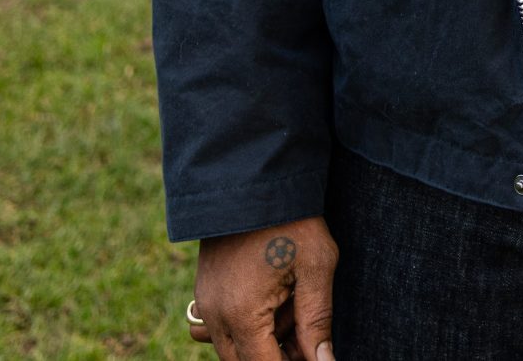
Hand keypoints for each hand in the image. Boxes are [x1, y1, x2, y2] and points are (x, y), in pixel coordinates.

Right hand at [190, 217, 337, 360]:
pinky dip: (246, 327)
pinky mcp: (204, 291)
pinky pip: (221, 327)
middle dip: (278, 354)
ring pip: (232, 347)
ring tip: (292, 306)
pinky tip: (273, 302)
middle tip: (306, 329)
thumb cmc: (291, 220)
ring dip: (263, 341)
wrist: (254, 178)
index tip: (314, 354)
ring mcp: (205, 303)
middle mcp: (215, 315)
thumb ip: (317, 321)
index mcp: (242, 313)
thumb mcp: (316, 266)